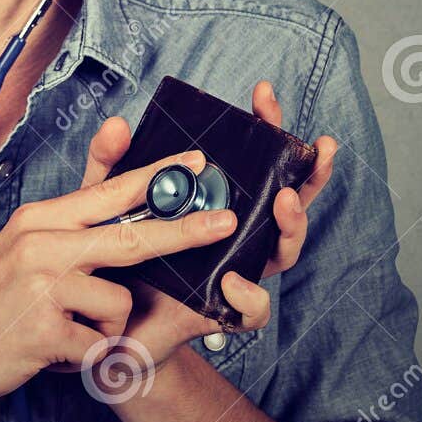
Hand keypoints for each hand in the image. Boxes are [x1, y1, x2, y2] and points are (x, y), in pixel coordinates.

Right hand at [0, 151, 237, 411]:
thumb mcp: (20, 250)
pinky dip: (86, 357)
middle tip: (224, 223)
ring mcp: (41, 286)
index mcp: (41, 219)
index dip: (157, 176)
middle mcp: (42, 244)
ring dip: (106, 328)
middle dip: (185, 230)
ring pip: (117, 302)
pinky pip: (97, 345)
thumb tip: (121, 222)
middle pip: (130, 236)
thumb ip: (66, 234)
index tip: (197, 163)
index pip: (108, 191)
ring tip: (70, 332)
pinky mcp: (42, 329)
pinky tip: (55, 352)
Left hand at [77, 82, 338, 368]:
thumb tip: (118, 124)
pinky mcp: (225, 313)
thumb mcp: (105, 205)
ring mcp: (237, 270)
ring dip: (292, 223)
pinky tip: (233, 281)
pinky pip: (254, 308)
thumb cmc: (114, 259)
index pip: (254, 159)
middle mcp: (238, 233)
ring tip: (283, 200)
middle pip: (288, 199)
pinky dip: (250, 295)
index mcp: (217, 201)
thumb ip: (109, 166)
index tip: (262, 94)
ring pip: (284, 249)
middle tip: (317, 145)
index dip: (265, 126)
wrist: (103, 326)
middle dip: (309, 170)